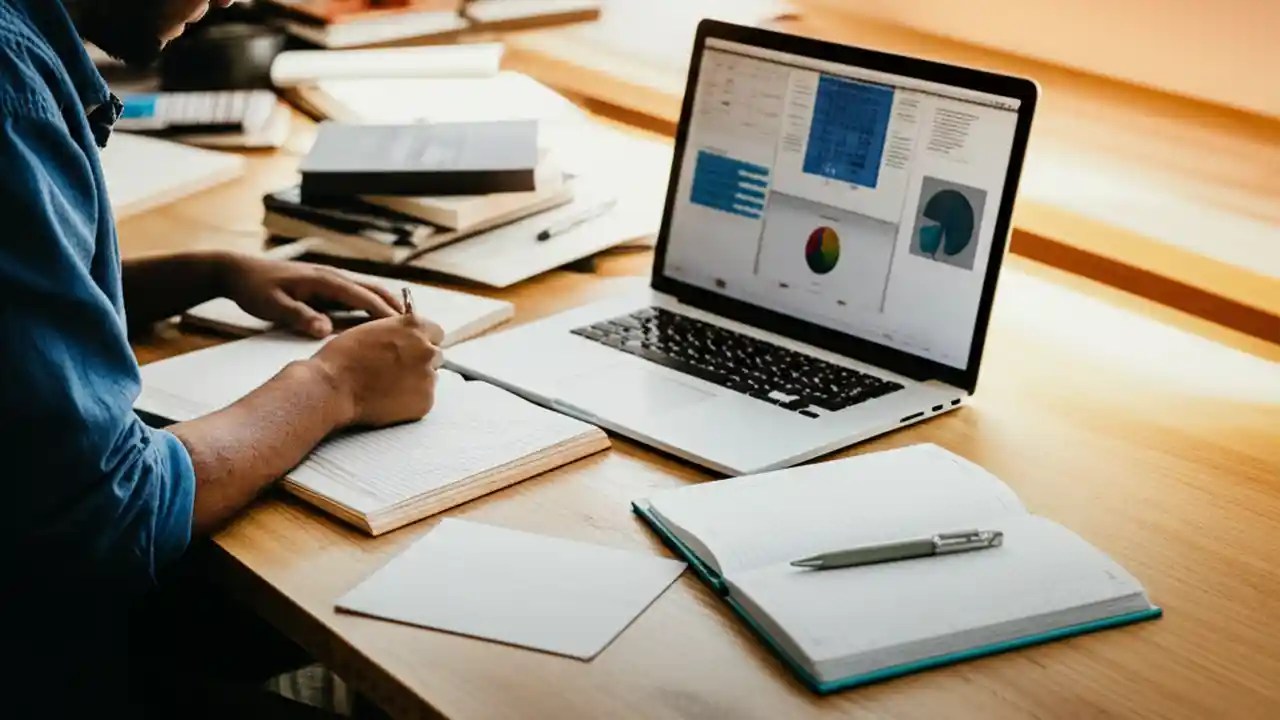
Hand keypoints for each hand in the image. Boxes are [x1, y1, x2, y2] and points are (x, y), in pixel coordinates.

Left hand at [220, 255, 402, 337]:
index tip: (404, 329)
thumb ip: (299, 316)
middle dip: (397, 308)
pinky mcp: (325, 288)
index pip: (363, 296)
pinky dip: (373, 307)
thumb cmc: (254, 289)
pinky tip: (380, 322)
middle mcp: (332, 277)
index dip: (385, 313)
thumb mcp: (272, 305)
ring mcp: (330, 281)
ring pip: (368, 292)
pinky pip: (356, 297)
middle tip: (419, 328)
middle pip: (373, 291)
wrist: (237, 272)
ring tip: (408, 326)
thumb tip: (325, 329)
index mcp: (324, 280)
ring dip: (388, 306)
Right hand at [308, 314, 445, 426]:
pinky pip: (424, 399)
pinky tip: (390, 400)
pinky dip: (412, 401)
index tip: (412, 349)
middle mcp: (427, 349)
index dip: (422, 341)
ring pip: (431, 378)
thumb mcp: (374, 329)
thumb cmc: (344, 356)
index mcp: (415, 326)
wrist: (333, 387)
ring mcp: (428, 377)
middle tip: (397, 371)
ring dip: (417, 381)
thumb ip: (398, 332)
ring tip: (390, 387)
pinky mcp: (425, 401)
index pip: (435, 332)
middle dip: (420, 362)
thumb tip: (410, 339)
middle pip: (435, 355)